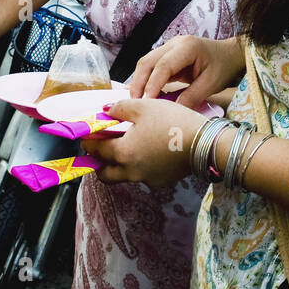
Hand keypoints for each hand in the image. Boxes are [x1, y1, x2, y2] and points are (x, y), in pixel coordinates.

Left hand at [81, 98, 206, 185]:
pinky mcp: (160, 182)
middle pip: (105, 174)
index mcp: (123, 153)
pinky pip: (141, 177)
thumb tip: (105, 110)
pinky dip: (138, 168)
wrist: (203, 143)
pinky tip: (146, 153)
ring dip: (117, 167)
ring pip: (122, 177)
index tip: (86, 136)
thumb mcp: (144, 106)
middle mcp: (131, 171)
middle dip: (98, 162)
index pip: (97, 149)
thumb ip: (119, 108)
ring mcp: (146, 179)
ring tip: (124, 150)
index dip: (89, 141)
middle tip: (101, 149)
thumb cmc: (172, 122)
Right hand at [129, 35, 244, 107]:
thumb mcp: (211, 84)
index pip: (163, 65)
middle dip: (138, 83)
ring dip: (139, 82)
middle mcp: (174, 43)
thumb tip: (171, 112)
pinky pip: (152, 67)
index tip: (147, 103)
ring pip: (146, 63)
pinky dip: (146, 81)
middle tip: (134, 104)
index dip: (152, 84)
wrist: (230, 55)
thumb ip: (191, 97)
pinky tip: (144, 95)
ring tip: (136, 102)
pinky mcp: (167, 55)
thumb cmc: (223, 67)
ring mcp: (169, 48)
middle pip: (147, 61)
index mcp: (187, 47)